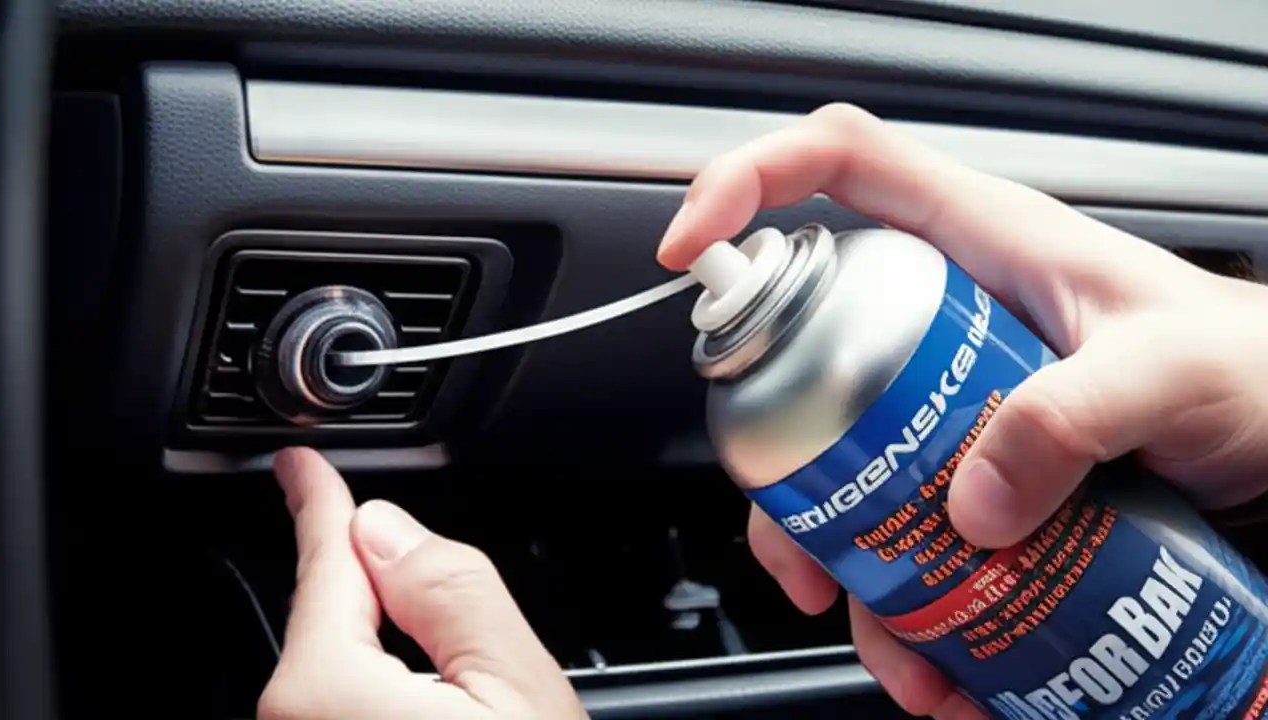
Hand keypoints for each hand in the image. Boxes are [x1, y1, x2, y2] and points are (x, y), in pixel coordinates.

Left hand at [256, 448, 584, 719]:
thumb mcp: (519, 691)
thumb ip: (455, 596)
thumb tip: (391, 531)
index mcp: (328, 694)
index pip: (322, 568)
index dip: (320, 505)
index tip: (299, 467)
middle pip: (326, 625)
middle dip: (374, 591)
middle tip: (446, 627)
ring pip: (333, 675)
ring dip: (380, 655)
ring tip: (458, 692)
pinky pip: (337, 714)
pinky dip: (375, 697)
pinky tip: (423, 712)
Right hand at [658, 104, 1267, 717]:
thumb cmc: (1259, 376)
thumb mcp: (1175, 368)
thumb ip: (1074, 413)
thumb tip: (971, 497)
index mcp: (982, 246)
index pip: (839, 167)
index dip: (748, 184)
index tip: (690, 250)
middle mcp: (947, 323)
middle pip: (805, 353)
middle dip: (776, 457)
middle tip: (800, 540)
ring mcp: (954, 407)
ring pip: (843, 468)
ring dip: (845, 563)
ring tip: (898, 645)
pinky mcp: (978, 480)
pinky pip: (905, 536)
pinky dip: (906, 608)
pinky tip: (945, 660)